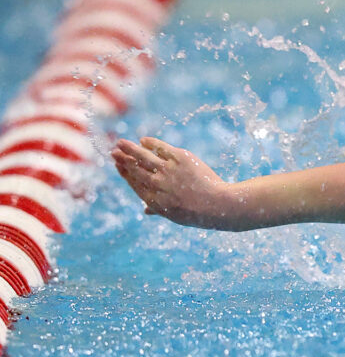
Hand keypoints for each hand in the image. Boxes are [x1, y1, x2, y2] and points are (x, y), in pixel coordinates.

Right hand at [112, 137, 240, 228]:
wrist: (218, 205)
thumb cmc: (197, 213)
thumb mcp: (174, 215)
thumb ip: (157, 209)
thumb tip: (145, 210)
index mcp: (152, 199)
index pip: (133, 182)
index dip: (124, 172)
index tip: (118, 165)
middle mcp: (156, 183)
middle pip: (134, 168)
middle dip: (123, 159)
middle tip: (114, 151)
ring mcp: (168, 170)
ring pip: (143, 156)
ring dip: (130, 148)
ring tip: (121, 142)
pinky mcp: (180, 158)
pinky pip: (161, 148)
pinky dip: (151, 143)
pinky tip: (144, 141)